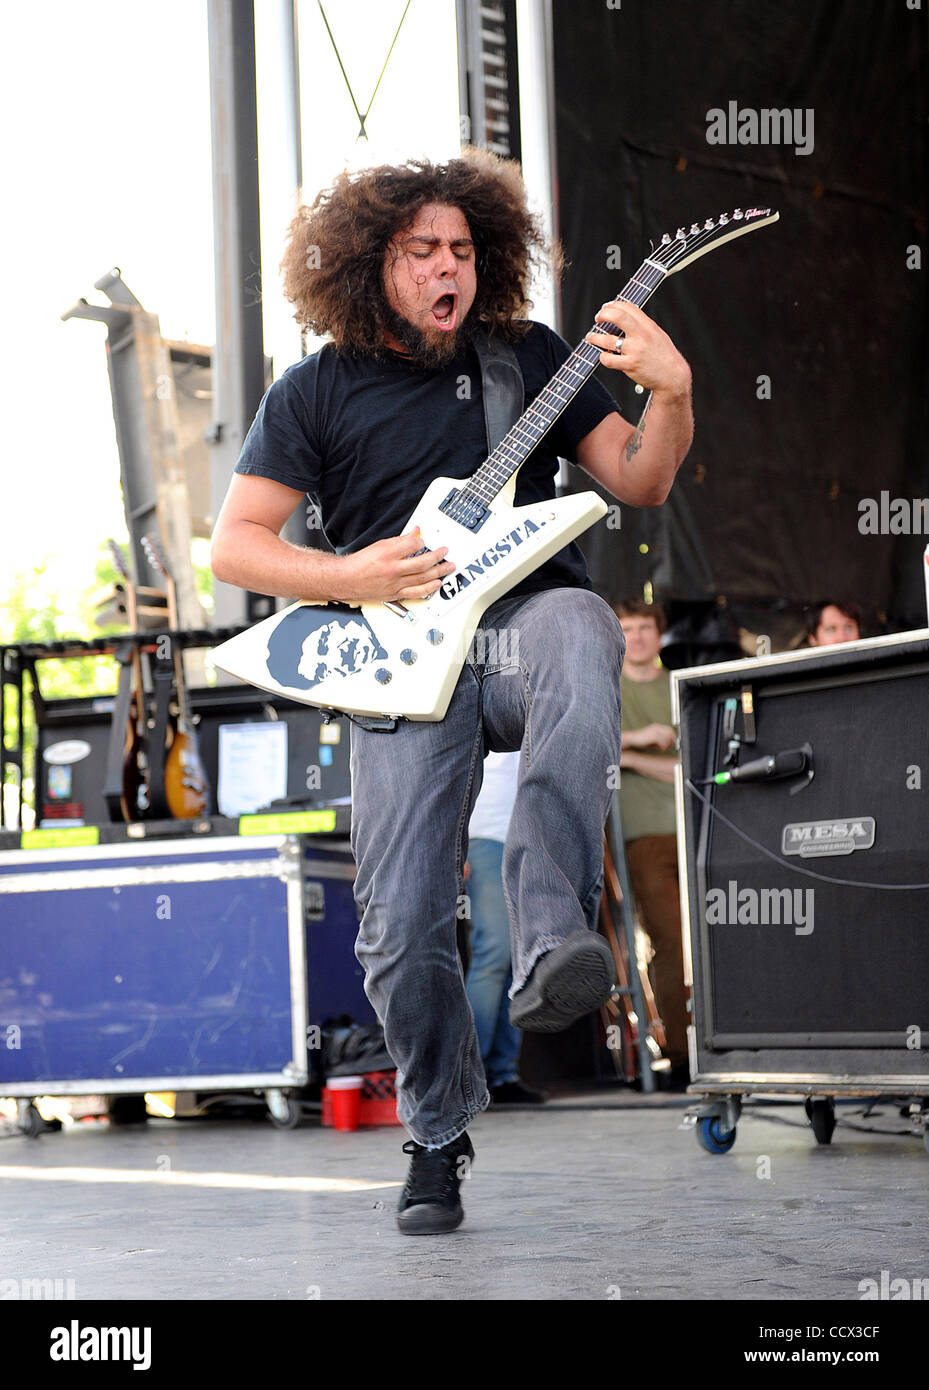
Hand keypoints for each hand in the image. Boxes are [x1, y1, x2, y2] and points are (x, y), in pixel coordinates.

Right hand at [332, 528, 455, 601]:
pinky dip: (428, 588)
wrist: (346, 579)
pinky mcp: (394, 594)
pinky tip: (436, 584)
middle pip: (421, 563)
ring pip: (422, 578)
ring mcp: (394, 584)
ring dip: (438, 572)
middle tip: (445, 552)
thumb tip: (414, 533)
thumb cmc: (359, 563)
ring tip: (449, 567)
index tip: (424, 539)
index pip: (411, 545)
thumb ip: (399, 540)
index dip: (421, 540)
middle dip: (437, 556)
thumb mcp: (379, 545)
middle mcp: (392, 570)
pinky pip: (415, 592)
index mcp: (387, 554)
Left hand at [586, 301, 690, 397]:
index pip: (628, 307)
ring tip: (590, 337)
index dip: (614, 304)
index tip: (606, 308)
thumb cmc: (664, 356)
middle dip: (603, 314)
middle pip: (617, 316)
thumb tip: (625, 316)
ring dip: (595, 337)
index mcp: (648, 326)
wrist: (673, 376)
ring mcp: (635, 350)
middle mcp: (641, 335)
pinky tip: (604, 356)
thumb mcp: (657, 334)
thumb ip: (642, 325)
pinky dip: (603, 357)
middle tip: (597, 318)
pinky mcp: (630, 365)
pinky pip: (608, 359)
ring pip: (607, 340)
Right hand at [624, 722, 676, 750]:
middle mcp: (656, 727)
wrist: (632, 739)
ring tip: (664, 748)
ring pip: (667, 736)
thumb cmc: (641, 739)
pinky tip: (661, 748)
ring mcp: (655, 731)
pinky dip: (663, 745)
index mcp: (656, 726)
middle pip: (669, 731)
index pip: (669, 729)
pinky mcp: (653, 736)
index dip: (672, 735)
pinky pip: (662, 740)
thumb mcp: (652, 739)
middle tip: (671, 745)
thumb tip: (668, 743)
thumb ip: (660, 740)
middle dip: (672, 739)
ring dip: (667, 743)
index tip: (673, 742)